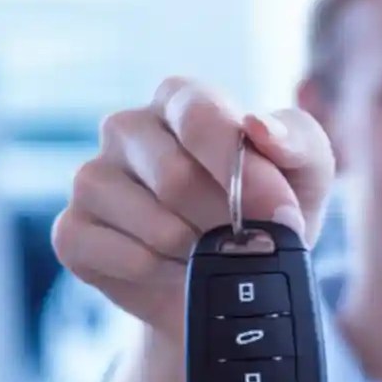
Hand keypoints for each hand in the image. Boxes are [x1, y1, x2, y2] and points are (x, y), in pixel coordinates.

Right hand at [52, 76, 335, 343]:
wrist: (239, 283)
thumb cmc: (275, 210)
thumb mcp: (309, 170)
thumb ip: (296, 140)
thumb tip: (258, 126)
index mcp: (181, 99)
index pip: (199, 114)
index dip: (241, 169)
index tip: (278, 211)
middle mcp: (128, 128)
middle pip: (175, 177)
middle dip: (226, 223)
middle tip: (247, 241)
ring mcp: (92, 177)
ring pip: (149, 223)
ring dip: (197, 253)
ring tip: (211, 253)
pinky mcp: (72, 230)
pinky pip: (117, 257)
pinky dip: (161, 275)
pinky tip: (176, 270)